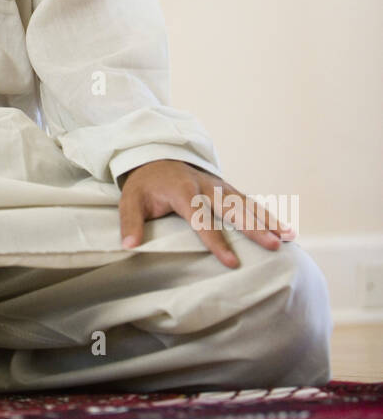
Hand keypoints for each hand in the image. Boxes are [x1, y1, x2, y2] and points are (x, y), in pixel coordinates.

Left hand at [117, 160, 294, 268]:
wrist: (155, 157)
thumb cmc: (144, 186)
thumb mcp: (129, 200)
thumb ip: (130, 222)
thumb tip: (129, 246)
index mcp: (183, 191)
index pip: (201, 219)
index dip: (215, 241)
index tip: (232, 262)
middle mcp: (206, 186)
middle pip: (233, 208)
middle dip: (254, 227)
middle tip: (274, 245)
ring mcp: (219, 186)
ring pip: (247, 203)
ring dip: (268, 220)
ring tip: (289, 238)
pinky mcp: (227, 188)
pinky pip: (250, 202)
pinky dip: (269, 215)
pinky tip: (287, 230)